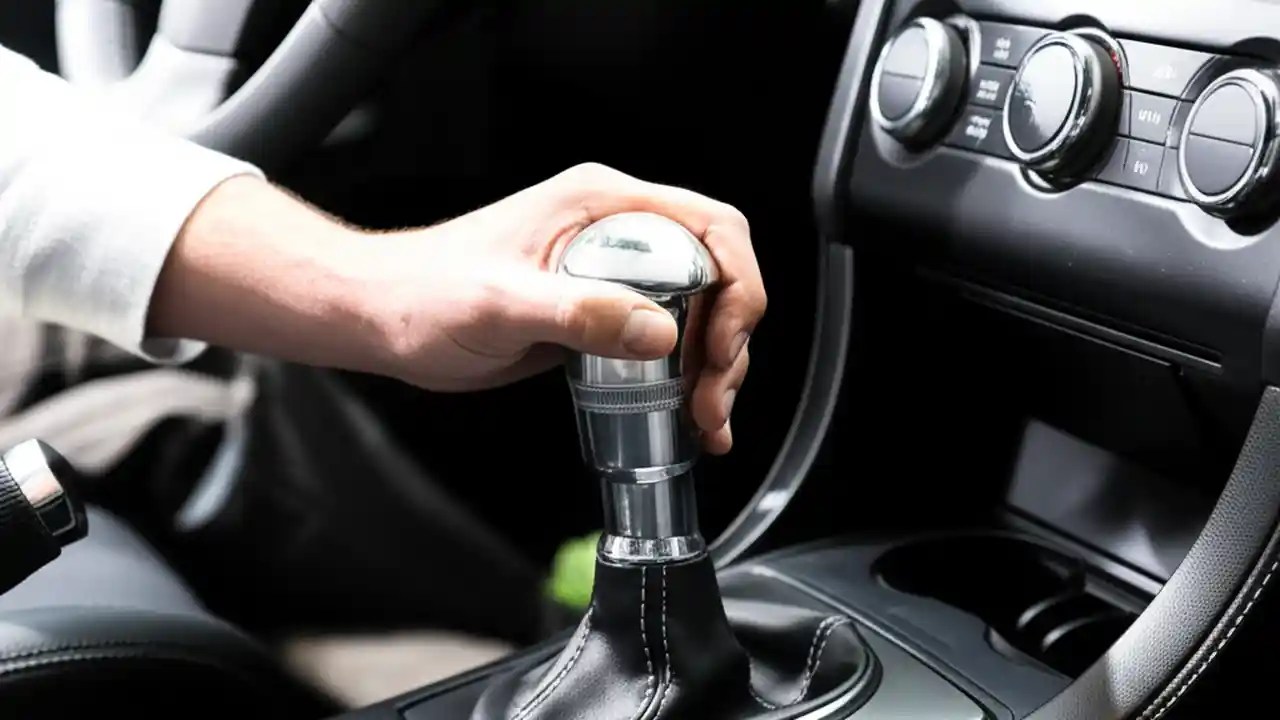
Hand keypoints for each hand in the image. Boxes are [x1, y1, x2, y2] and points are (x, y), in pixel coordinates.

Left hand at [150, 164, 764, 454]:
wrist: (382, 317)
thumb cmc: (422, 293)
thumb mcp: (500, 304)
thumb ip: (579, 313)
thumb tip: (659, 330)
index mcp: (601, 205)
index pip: (710, 225)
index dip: (738, 282)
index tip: (723, 339)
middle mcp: (615, 232)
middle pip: (717, 274)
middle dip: (730, 339)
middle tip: (711, 394)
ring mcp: (611, 273)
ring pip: (700, 312)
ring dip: (716, 367)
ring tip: (706, 417)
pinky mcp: (600, 312)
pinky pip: (667, 339)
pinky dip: (689, 378)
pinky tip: (691, 415)